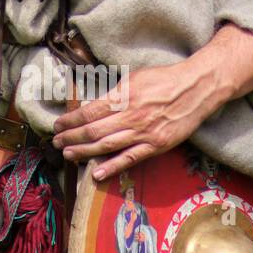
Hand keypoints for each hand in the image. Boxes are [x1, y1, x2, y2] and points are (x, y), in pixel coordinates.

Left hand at [52, 56, 225, 181]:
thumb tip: (91, 105)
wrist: (195, 89)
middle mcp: (131, 116)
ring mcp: (144, 133)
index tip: (58, 125)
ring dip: (84, 152)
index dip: (70, 121)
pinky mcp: (156, 146)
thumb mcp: (133, 78)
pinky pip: (130, 159)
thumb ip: (112, 93)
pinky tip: (97, 173)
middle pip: (93, 131)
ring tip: (68, 154)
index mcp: (123, 96)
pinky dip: (112, 167)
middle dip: (71, 137)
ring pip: (107, 146)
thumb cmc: (162, 80)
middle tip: (57, 142)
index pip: (89, 112)